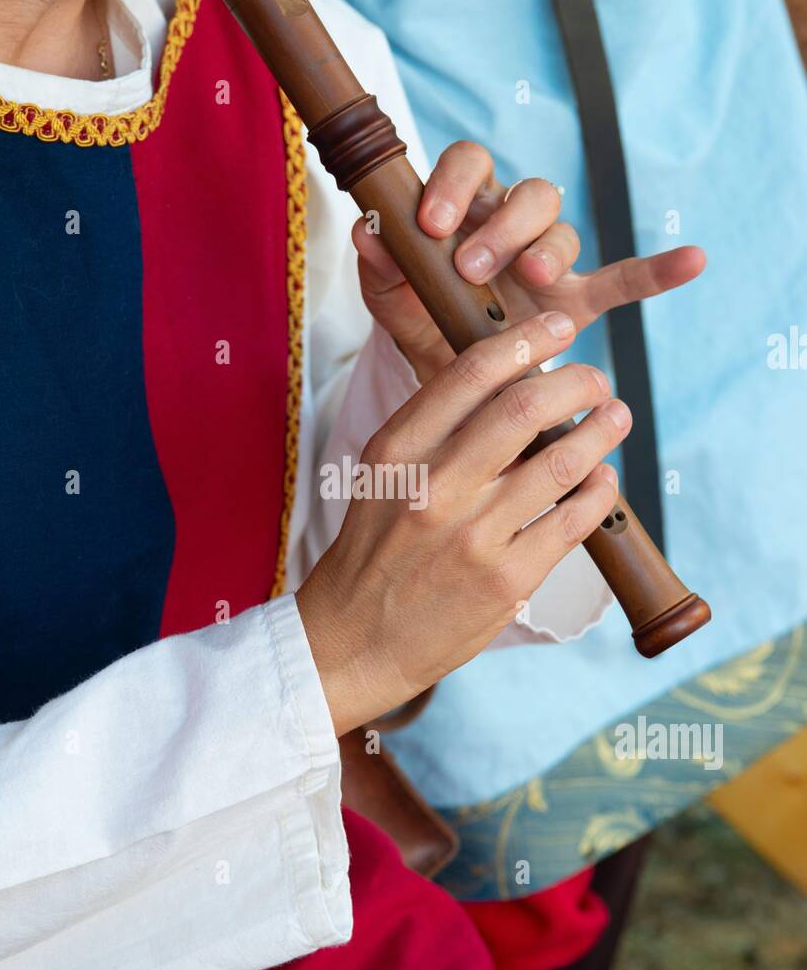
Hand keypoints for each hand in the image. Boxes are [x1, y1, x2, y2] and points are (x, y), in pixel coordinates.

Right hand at [296, 311, 629, 737]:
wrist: (354, 640)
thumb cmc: (376, 549)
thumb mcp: (383, 475)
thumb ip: (435, 428)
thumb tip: (513, 379)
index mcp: (398, 450)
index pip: (470, 374)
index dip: (525, 341)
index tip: (558, 328)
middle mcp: (434, 488)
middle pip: (525, 408)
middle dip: (577, 381)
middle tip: (597, 379)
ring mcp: (473, 536)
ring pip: (561, 463)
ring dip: (601, 431)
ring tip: (615, 417)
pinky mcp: (506, 581)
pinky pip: (573, 520)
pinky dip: (599, 490)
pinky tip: (602, 479)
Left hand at [353, 141, 704, 383]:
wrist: (448, 376)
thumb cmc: (418, 318)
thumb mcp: (389, 295)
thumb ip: (380, 262)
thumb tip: (368, 230)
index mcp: (465, 207)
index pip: (469, 164)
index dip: (453, 183)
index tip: (430, 224)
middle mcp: (511, 223)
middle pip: (527, 191)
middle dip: (502, 223)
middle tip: (471, 266)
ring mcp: (549, 260)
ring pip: (564, 228)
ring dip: (546, 247)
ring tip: (530, 276)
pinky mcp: (576, 301)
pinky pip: (624, 279)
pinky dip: (657, 271)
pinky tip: (693, 261)